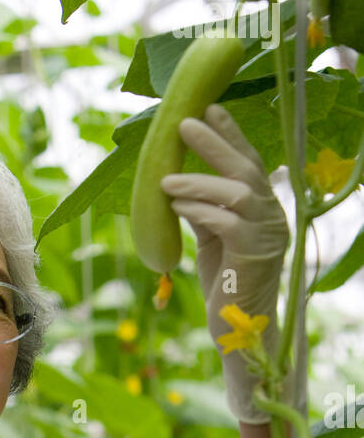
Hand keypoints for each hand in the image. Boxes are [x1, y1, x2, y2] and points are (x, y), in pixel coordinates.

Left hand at [159, 103, 291, 423]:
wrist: (238, 329)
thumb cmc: (226, 282)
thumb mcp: (212, 238)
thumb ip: (203, 209)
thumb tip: (176, 181)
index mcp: (265, 208)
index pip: (250, 162)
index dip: (231, 134)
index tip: (210, 108)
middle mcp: (273, 215)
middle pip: (247, 168)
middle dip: (216, 142)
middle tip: (186, 123)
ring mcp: (267, 234)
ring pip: (236, 192)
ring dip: (198, 181)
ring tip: (165, 180)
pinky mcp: (254, 255)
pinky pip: (226, 222)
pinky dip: (199, 209)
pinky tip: (176, 204)